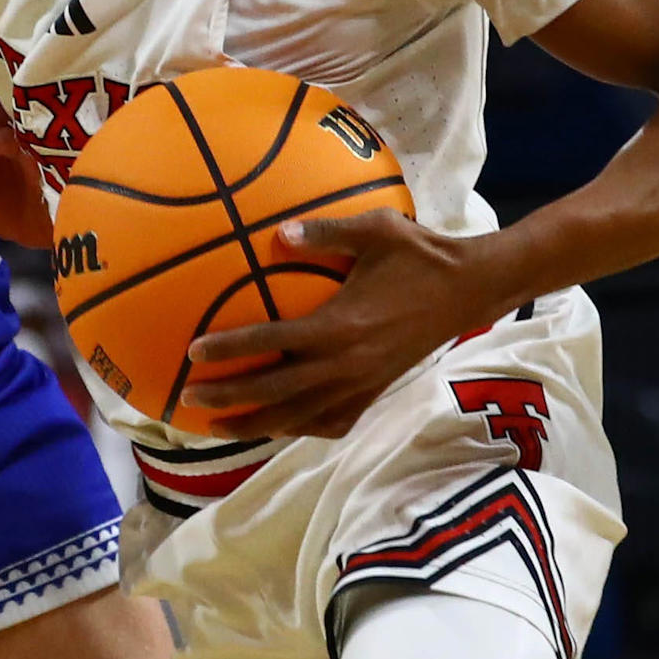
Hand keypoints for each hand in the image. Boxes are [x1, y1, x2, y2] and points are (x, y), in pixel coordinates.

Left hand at [183, 210, 495, 440]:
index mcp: (338, 326)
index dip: (230, 348)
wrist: (468, 290)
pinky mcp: (375, 393)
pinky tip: (279, 427)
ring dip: (256, 425)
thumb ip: (323, 232)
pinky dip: (301, 429)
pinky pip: (331, 422)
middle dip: (229, 400)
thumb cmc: (420, 254)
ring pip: (298, 417)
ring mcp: (361, 384)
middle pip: (275, 392)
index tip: (194, 351)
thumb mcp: (375, 229)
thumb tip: (277, 233)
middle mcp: (345, 364)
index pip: (271, 342)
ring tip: (219, 428)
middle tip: (190, 398)